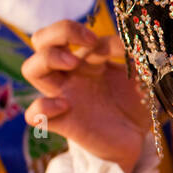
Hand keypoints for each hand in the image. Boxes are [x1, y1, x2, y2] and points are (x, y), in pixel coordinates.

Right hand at [22, 20, 149, 170]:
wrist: (135, 141)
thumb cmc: (134, 105)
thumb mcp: (142, 77)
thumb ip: (138, 58)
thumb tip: (132, 43)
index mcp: (87, 60)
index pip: (74, 34)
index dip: (96, 34)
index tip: (120, 47)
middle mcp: (70, 74)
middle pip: (40, 40)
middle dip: (59, 32)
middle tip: (89, 43)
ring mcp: (63, 96)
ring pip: (30, 69)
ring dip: (48, 59)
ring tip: (75, 63)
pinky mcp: (62, 122)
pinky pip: (33, 114)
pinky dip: (42, 107)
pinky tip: (66, 106)